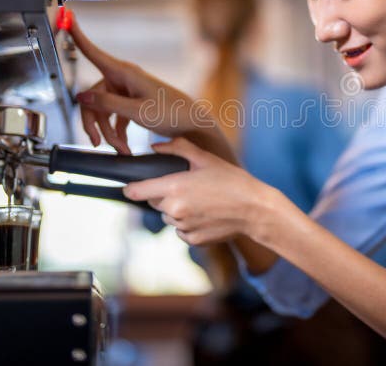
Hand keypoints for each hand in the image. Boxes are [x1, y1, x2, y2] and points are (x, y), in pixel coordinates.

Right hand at [69, 20, 203, 153]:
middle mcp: (123, 79)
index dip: (77, 35)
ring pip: (102, 110)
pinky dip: (116, 133)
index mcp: (124, 73)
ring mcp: (126, 91)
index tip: (66, 17)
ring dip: (107, 132)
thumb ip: (107, 104)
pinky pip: (114, 117)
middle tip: (97, 142)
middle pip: (92, 97)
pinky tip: (123, 146)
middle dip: (94, 122)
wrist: (191, 124)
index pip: (94, 52)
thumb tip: (81, 97)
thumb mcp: (137, 111)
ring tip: (120, 148)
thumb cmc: (171, 113)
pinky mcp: (130, 103)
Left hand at [123, 137, 276, 245]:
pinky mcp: (193, 239)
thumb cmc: (233, 181)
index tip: (130, 186)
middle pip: (154, 202)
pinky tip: (205, 215)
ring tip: (200, 201)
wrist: (255, 209)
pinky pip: (181, 231)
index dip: (132, 188)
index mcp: (175, 187)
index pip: (138, 191)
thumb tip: (156, 146)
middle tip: (186, 187)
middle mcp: (175, 209)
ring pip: (168, 217)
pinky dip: (188, 224)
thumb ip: (178, 148)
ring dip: (176, 210)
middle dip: (164, 195)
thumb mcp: (206, 158)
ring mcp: (184, 226)